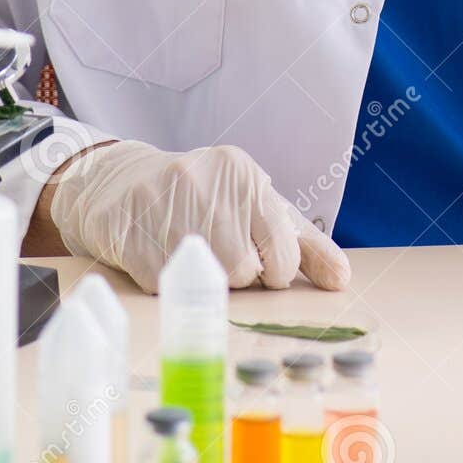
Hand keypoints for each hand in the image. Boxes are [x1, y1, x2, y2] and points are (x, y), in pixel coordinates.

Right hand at [48, 140, 350, 294]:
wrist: (120, 183)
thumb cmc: (204, 201)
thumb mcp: (258, 208)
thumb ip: (304, 244)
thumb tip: (342, 280)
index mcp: (244, 175)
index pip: (283, 254)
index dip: (273, 270)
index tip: (258, 258)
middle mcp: (207, 184)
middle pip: (245, 272)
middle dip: (237, 276)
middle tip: (219, 252)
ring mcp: (165, 208)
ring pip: (209, 282)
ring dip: (206, 283)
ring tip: (194, 255)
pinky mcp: (130, 234)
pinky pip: (168, 287)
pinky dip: (170, 284)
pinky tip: (162, 255)